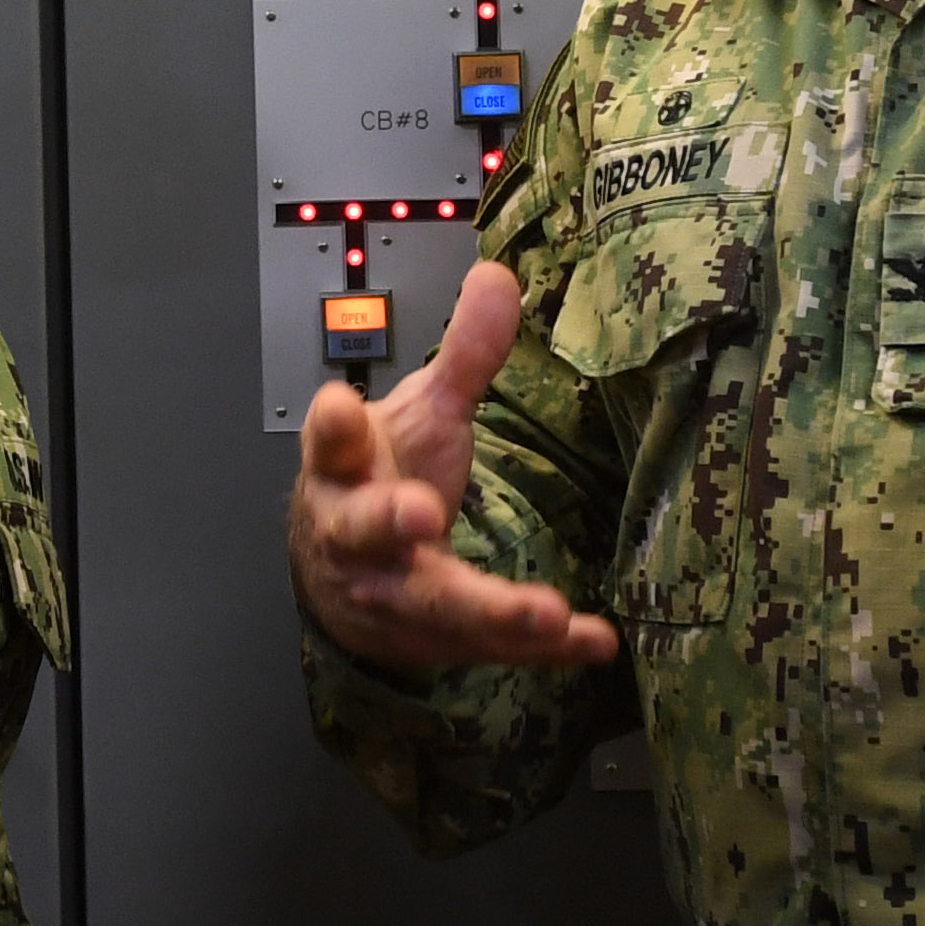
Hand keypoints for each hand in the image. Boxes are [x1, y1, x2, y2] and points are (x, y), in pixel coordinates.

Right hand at [286, 260, 618, 674]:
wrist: (344, 577)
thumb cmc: (382, 479)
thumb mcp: (418, 413)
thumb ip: (463, 355)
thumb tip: (500, 276)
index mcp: (344, 469)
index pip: (329, 440)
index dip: (332, 425)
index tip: (339, 405)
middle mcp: (357, 536)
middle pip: (365, 531)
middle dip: (389, 523)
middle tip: (419, 512)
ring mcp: (391, 596)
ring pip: (434, 606)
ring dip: (490, 611)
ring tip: (545, 612)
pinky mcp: (434, 640)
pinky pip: (490, 648)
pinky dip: (544, 650)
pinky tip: (595, 642)